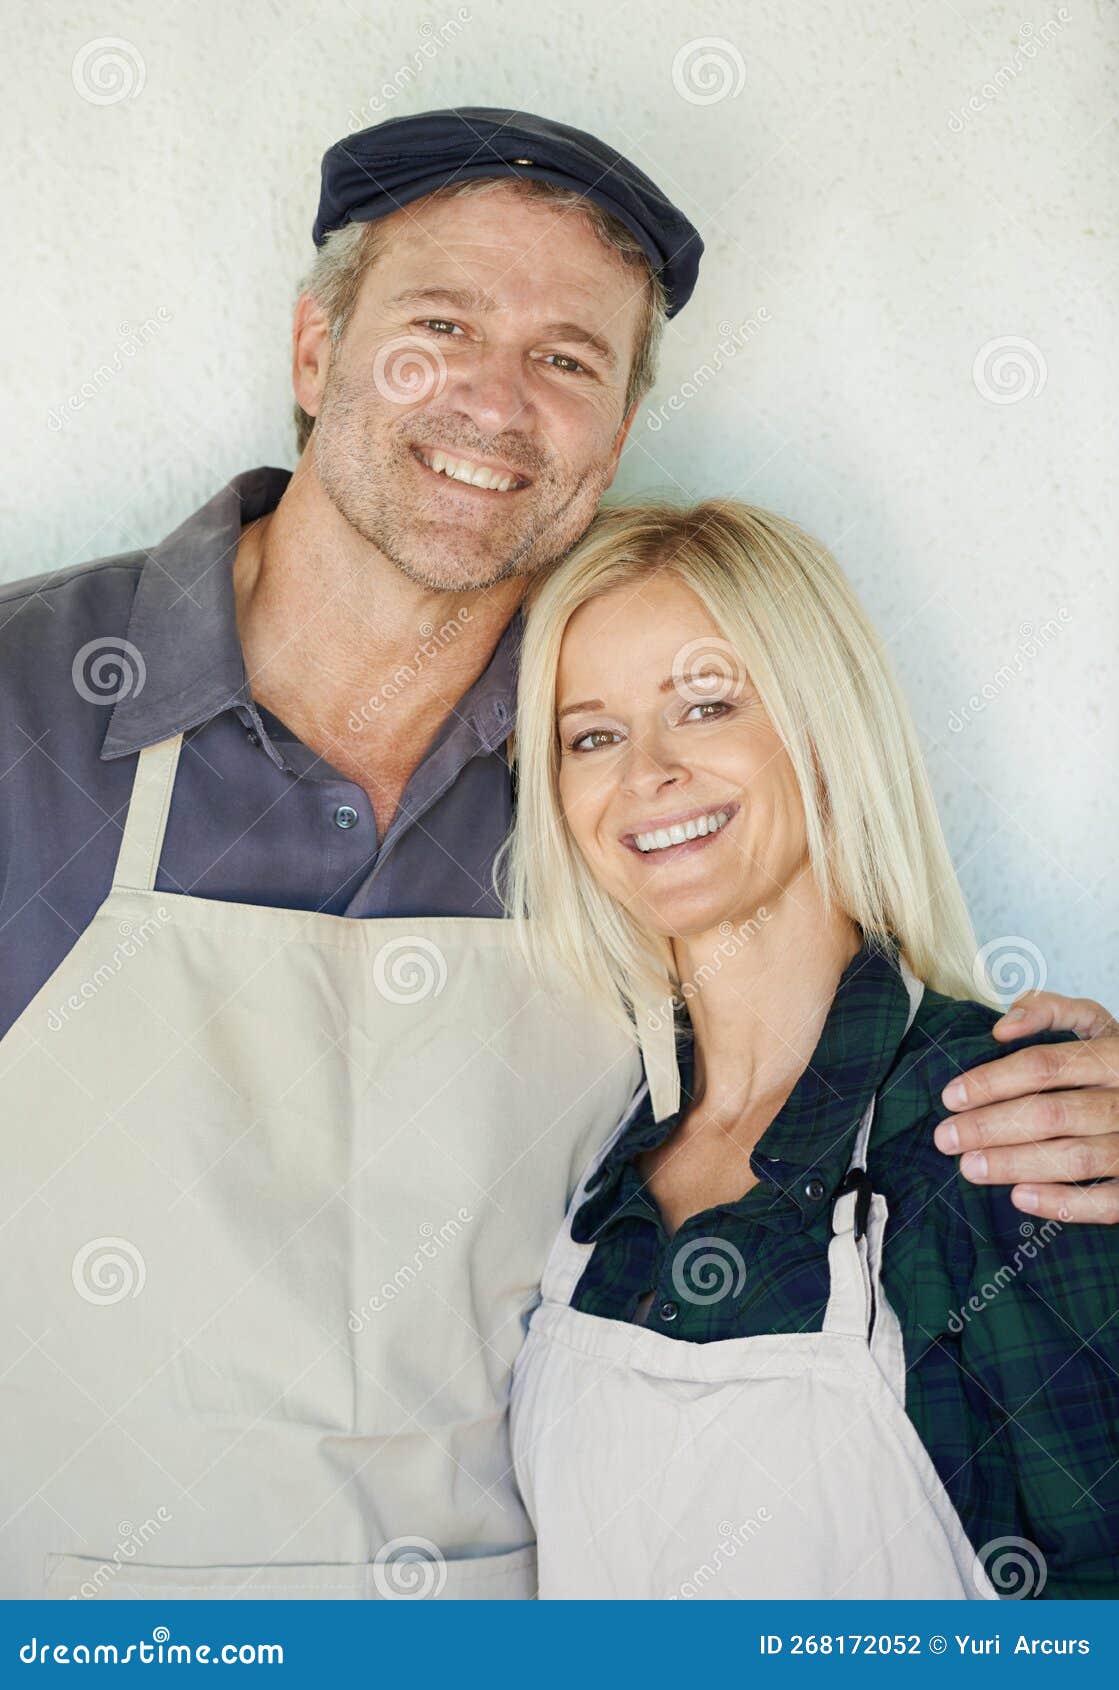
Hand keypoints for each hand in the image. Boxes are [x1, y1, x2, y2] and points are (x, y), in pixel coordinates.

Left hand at [934, 991, 1118, 1223]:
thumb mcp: (1092, 1024)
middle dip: (992, 1127)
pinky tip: (1020, 1197)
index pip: (1044, 1066)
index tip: (951, 1097)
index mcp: (1113, 1055)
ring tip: (970, 1167)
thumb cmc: (1113, 1063)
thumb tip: (1002, 1028)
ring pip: (1076, 1158)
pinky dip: (1063, 1203)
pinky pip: (1107, 1202)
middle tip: (947, 1138)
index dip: (993, 1082)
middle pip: (1053, 1114)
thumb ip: (1049, 1011)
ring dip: (1017, 1164)